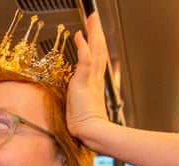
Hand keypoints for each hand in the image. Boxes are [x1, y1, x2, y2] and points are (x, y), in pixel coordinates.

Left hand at [65, 12, 111, 146]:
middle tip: (95, 19)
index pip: (98, 59)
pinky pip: (85, 60)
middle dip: (97, 33)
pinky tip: (80, 36)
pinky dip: (83, 47)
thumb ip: (81, 102)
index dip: (97, 45)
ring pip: (95, 51)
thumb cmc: (86, 126)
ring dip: (93, 34)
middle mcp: (96, 79)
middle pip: (99, 50)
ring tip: (91, 20)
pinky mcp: (84, 82)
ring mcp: (91, 79)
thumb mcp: (82, 110)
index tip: (95, 33)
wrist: (91, 133)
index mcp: (95, 84)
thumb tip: (78, 104)